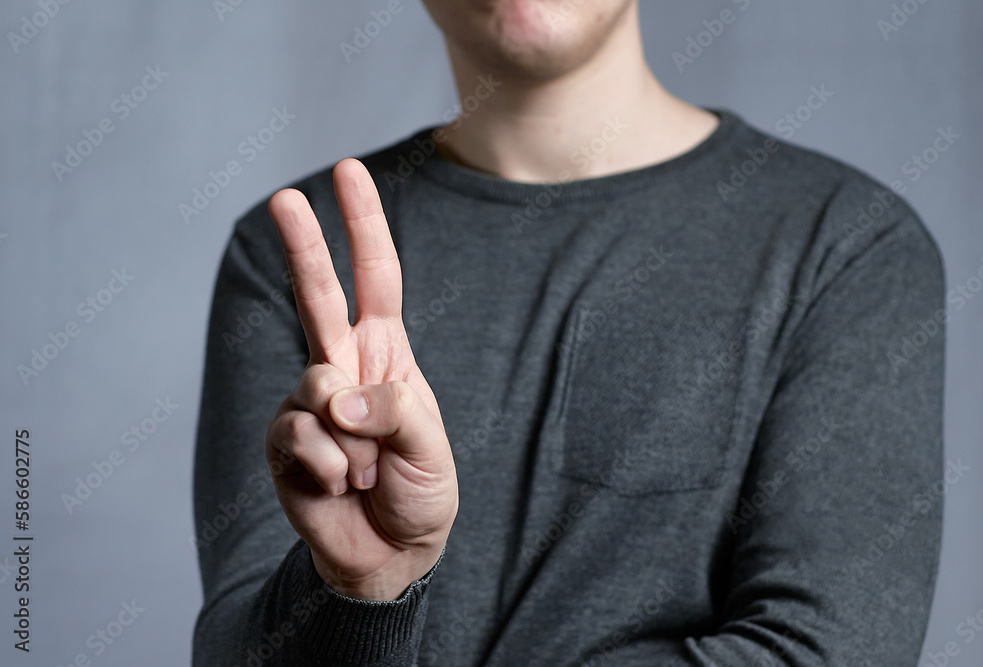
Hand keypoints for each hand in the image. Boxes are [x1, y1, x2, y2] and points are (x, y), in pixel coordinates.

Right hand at [264, 158, 457, 600]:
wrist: (391, 556)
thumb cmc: (421, 493)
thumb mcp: (430, 448)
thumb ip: (394, 412)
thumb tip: (337, 394)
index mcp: (386, 355)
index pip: (375, 278)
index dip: (364, 226)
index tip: (349, 172)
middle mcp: (344, 367)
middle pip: (317, 295)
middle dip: (305, 246)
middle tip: (285, 196)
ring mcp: (310, 403)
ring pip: (314, 386)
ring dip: (352, 441)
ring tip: (368, 473)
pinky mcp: (284, 442)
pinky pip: (299, 437)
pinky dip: (330, 468)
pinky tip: (341, 488)